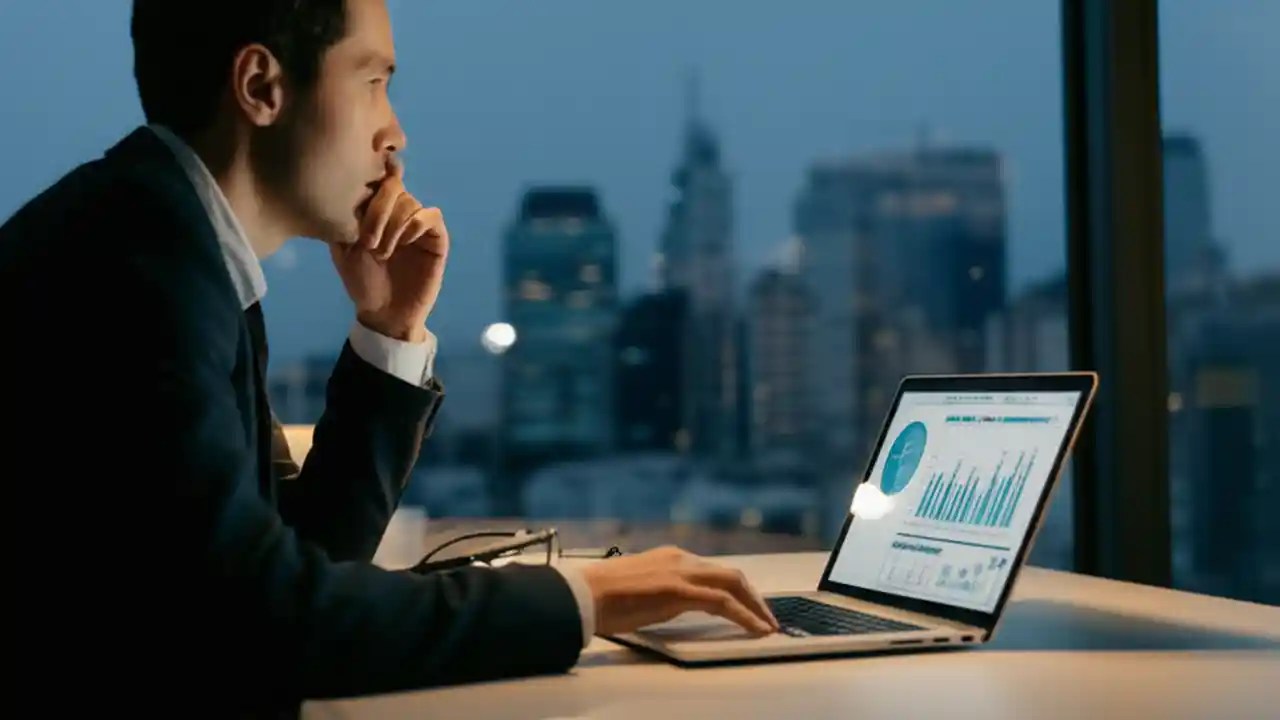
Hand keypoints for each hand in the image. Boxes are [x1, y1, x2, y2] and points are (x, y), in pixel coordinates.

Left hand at [331, 156, 448, 341]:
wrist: (383, 313)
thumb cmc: (361, 282)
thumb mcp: (341, 248)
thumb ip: (343, 217)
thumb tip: (343, 183)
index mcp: (376, 210)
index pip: (379, 178)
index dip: (374, 175)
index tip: (361, 191)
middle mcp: (398, 213)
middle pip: (393, 187)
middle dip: (378, 211)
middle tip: (368, 241)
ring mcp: (418, 225)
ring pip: (410, 202)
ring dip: (393, 225)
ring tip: (382, 252)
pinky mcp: (436, 239)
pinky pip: (431, 216)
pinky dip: (415, 225)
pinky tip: (404, 243)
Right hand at [580, 546, 780, 636]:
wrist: (583, 594)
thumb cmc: (601, 597)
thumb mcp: (641, 588)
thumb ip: (662, 592)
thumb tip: (673, 604)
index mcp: (671, 557)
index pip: (714, 571)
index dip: (737, 589)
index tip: (748, 605)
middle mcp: (680, 559)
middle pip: (731, 574)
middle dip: (753, 596)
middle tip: (766, 617)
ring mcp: (681, 573)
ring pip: (733, 584)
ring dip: (755, 606)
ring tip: (767, 626)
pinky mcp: (680, 591)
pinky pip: (724, 603)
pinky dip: (745, 616)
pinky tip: (756, 629)